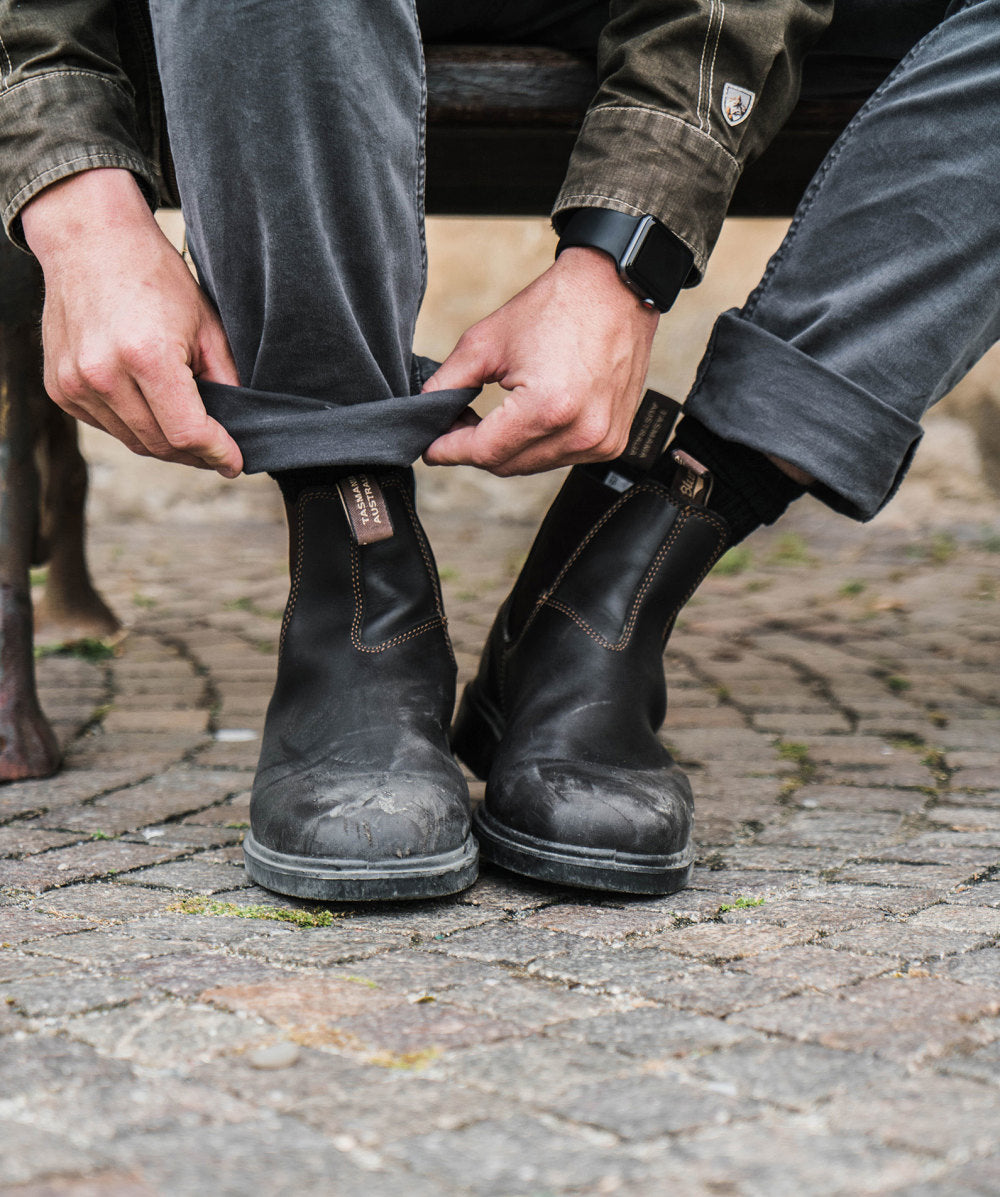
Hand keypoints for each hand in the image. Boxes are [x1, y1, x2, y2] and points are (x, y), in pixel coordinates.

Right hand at [21, 168, 242, 476]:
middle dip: (195, 454)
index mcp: (146, 356)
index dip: (217, 452)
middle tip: (217, 451)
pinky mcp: (59, 388)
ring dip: (165, 444)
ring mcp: (75, 383)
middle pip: (160, 444)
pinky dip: (134, 427)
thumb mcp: (206, 324)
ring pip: (133, 441)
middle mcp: (103, 374)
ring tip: (190, 432)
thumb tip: (239, 428)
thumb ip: (225, 380)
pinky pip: (108, 427)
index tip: (235, 462)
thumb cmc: (155, 277)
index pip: (187, 433)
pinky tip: (151, 407)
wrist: (90, 241)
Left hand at [421, 246, 658, 474]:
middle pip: (507, 465)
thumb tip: (427, 410)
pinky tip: (530, 416)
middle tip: (458, 423)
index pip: (484, 451)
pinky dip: (538, 444)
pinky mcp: (612, 442)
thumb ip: (449, 382)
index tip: (430, 447)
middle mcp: (581, 432)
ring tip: (495, 416)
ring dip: (507, 448)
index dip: (449, 450)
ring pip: (532, 466)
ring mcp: (601, 441)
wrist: (614, 290)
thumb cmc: (556, 306)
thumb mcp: (487, 340)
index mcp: (548, 408)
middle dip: (476, 449)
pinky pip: (560, 457)